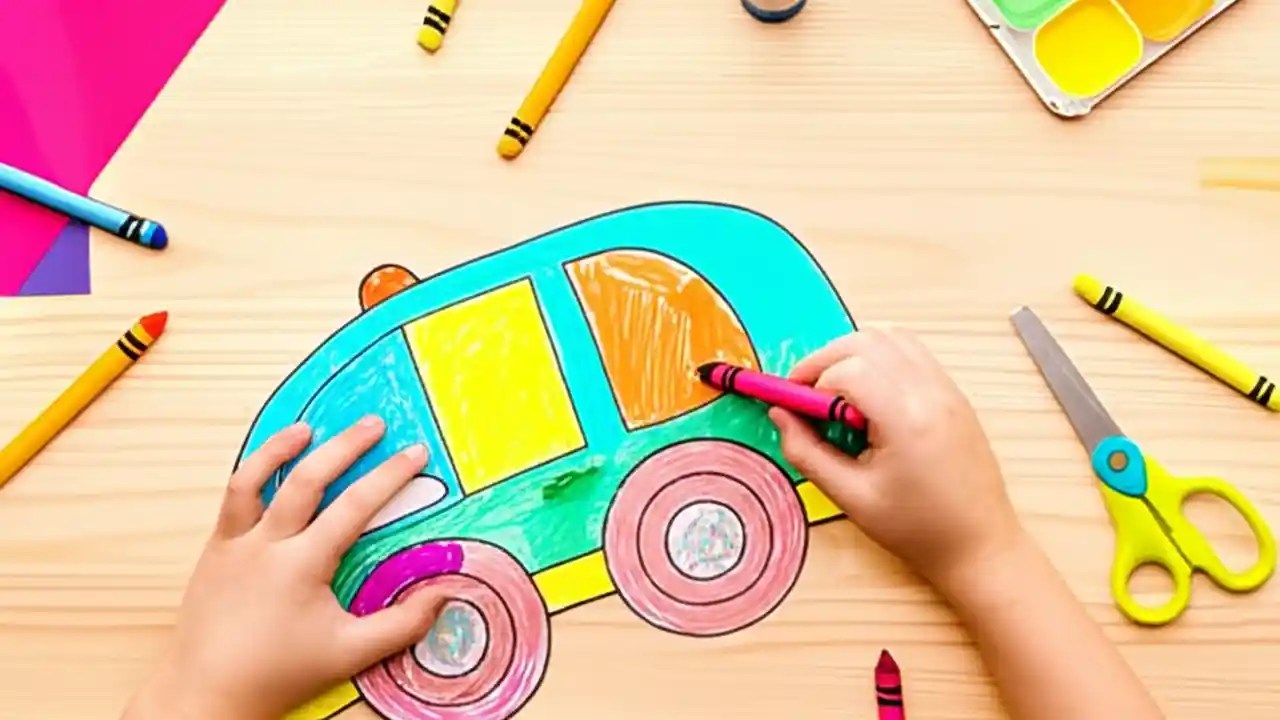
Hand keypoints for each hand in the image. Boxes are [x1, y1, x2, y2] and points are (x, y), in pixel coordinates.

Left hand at [124, 416, 444, 719]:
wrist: (207, 693)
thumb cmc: (279, 674)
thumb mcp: (349, 654)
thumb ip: (402, 625)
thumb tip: (445, 595)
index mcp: (303, 564)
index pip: (355, 506)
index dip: (389, 476)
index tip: (413, 454)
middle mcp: (266, 545)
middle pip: (309, 478)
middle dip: (346, 446)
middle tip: (373, 424)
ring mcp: (234, 545)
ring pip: (253, 479)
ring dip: (280, 448)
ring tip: (306, 429)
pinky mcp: (212, 552)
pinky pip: (231, 502)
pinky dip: (252, 476)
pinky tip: (268, 469)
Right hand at [769, 327, 1024, 588]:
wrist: (979, 545)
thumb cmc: (916, 529)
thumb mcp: (850, 497)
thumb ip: (807, 452)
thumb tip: (780, 415)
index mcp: (905, 419)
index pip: (846, 370)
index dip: (810, 381)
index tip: (792, 404)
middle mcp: (930, 393)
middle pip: (867, 341)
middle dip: (826, 358)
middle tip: (805, 391)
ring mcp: (948, 390)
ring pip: (892, 337)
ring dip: (855, 352)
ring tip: (836, 390)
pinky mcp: (955, 395)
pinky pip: (913, 353)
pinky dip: (881, 359)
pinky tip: (868, 395)